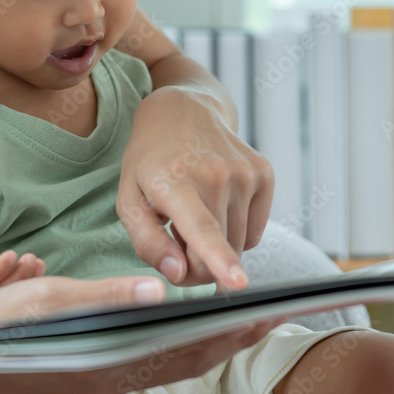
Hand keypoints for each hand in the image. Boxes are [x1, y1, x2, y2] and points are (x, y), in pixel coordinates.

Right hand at [0, 318, 286, 393]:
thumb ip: (106, 297)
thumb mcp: (52, 300)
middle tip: (270, 319)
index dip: (230, 332)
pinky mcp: (97, 382)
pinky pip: (153, 368)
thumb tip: (156, 293)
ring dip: (210, 345)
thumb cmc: (1, 329)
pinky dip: (180, 352)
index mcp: (111, 361)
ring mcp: (107, 386)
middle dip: (232, 339)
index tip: (266, 316)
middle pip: (189, 361)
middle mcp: (116, 381)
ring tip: (239, 325)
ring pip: (174, 367)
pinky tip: (184, 337)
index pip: (187, 346)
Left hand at [117, 86, 273, 290]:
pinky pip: (255, 231)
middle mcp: (215, 174)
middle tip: (177, 242)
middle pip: (218, 251)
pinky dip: (236, 231)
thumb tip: (179, 272)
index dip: (219, 259)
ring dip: (216, 245)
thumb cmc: (150, 162)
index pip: (201, 227)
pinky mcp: (264, 173)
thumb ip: (148, 242)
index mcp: (174, 181)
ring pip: (239, 245)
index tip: (237, 281)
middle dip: (197, 264)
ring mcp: (244, 172)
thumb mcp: (130, 200)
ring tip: (195, 214)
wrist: (182, 112)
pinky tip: (218, 206)